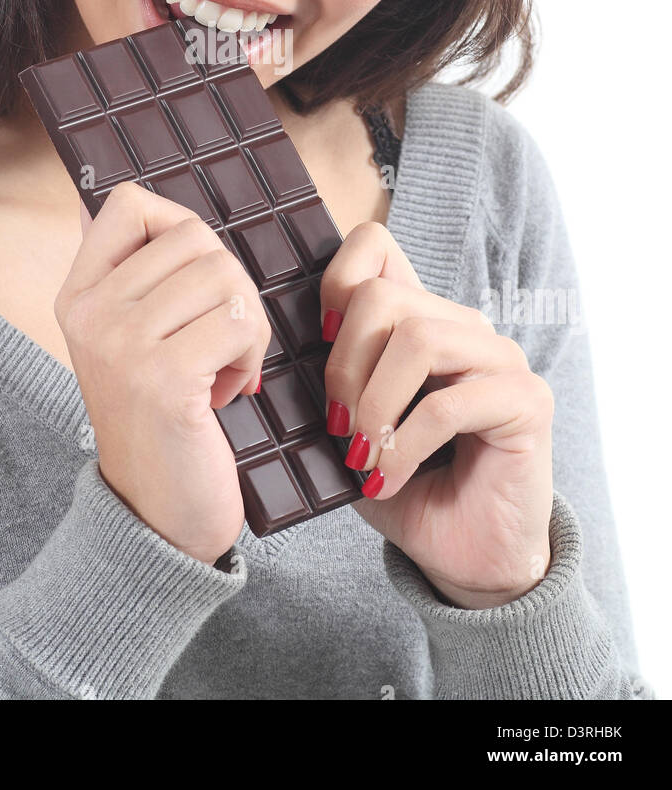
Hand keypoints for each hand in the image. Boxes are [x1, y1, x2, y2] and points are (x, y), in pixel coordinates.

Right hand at [53, 181, 269, 566]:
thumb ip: (130, 276)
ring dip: (248, 325)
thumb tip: (113, 202)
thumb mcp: (129, 341)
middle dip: (230, 286)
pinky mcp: (163, 377)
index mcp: (78, 296)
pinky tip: (229, 390)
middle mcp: (90, 313)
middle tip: (218, 341)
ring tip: (223, 368)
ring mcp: (121, 344)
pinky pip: (241, 321)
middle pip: (196, 237)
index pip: (129, 204)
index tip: (191, 284)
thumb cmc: (161, 419)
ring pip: (226, 276)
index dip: (180, 227)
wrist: (154, 515)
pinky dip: (252, 356)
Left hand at [320, 223, 553, 607]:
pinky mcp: (527, 399)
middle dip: (343, 366)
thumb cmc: (408, 489)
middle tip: (336, 426)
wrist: (469, 559)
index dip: (333, 281)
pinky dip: (405, 444)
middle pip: (382, 297)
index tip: (318, 343)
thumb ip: (326, 389)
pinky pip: (450, 402)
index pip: (375, 244)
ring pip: (417, 337)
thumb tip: (276, 361)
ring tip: (362, 453)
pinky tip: (391, 476)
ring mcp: (501, 358)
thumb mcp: (351, 431)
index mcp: (420, 319)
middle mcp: (463, 326)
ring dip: (375, 403)